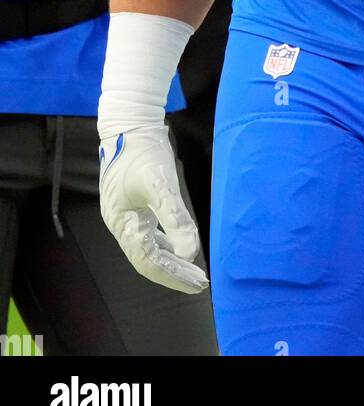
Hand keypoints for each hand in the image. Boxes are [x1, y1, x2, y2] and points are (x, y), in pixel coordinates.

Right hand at [99, 127, 208, 293]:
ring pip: (147, 249)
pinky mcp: (131, 205)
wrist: (128, 123)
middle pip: (147, 259)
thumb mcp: (162, 183)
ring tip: (194, 271)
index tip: (196, 283)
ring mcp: (125, 215)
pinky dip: (165, 245)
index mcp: (123, 223)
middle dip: (173, 273)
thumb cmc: (143, 151)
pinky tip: (179, 248)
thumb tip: (190, 252)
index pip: (149, 261)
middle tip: (200, 283)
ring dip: (171, 261)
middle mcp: (120, 224)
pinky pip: (148, 235)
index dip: (173, 275)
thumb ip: (176, 218)